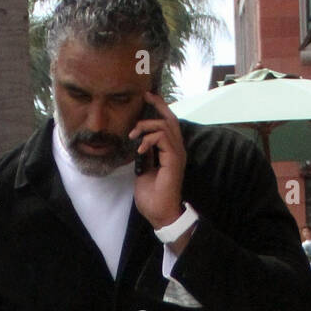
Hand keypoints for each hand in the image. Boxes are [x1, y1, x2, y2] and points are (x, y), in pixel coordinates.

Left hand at [129, 91, 186, 230]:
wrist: (160, 214)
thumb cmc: (152, 198)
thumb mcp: (144, 171)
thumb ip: (144, 156)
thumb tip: (138, 144)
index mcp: (170, 152)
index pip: (167, 124)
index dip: (158, 109)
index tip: (146, 99)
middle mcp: (176, 150)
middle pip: (171, 119)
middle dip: (158, 105)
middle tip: (145, 96)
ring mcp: (177, 155)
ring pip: (165, 125)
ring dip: (146, 126)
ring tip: (133, 135)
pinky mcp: (173, 160)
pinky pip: (162, 138)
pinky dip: (148, 139)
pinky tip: (139, 149)